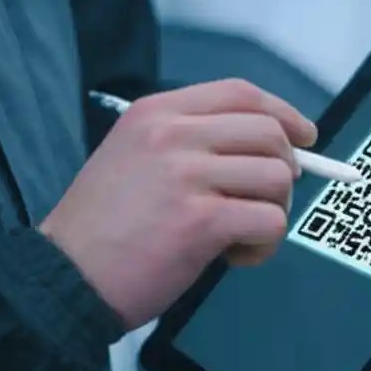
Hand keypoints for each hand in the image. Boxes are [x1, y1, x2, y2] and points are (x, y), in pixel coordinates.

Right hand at [39, 79, 316, 328]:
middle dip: (284, 170)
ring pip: (277, 178)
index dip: (283, 114)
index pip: (240, 93)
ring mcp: (187, 175)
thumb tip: (267, 150)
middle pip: (269, 133)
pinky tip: (234, 256)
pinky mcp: (202, 221)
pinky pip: (270, 222)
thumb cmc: (103, 227)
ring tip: (240, 234)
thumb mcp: (133, 157)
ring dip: (274, 211)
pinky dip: (264, 245)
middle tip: (264, 201)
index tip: (304, 137)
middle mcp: (172, 134)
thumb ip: (190, 144)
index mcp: (156, 112)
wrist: (65, 276)